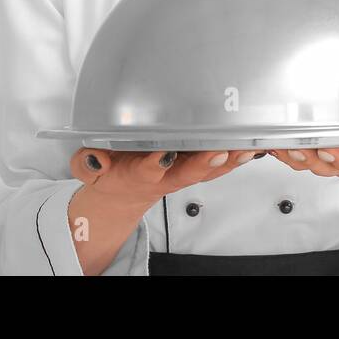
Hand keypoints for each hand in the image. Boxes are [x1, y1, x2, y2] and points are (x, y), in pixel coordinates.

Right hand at [68, 147, 264, 211]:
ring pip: (210, 169)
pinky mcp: (197, 168)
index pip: (148, 168)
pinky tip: (250, 147)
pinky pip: (219, 164)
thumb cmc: (110, 173)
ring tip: (245, 148)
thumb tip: (96, 159)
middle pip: (189, 171)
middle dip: (204, 162)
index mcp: (138, 174)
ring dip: (228, 160)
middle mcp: (166, 175)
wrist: (123, 191)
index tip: (165, 154)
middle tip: (219, 150)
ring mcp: (184, 172)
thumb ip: (88, 163)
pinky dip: (236, 157)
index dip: (157, 162)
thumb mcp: (89, 171)